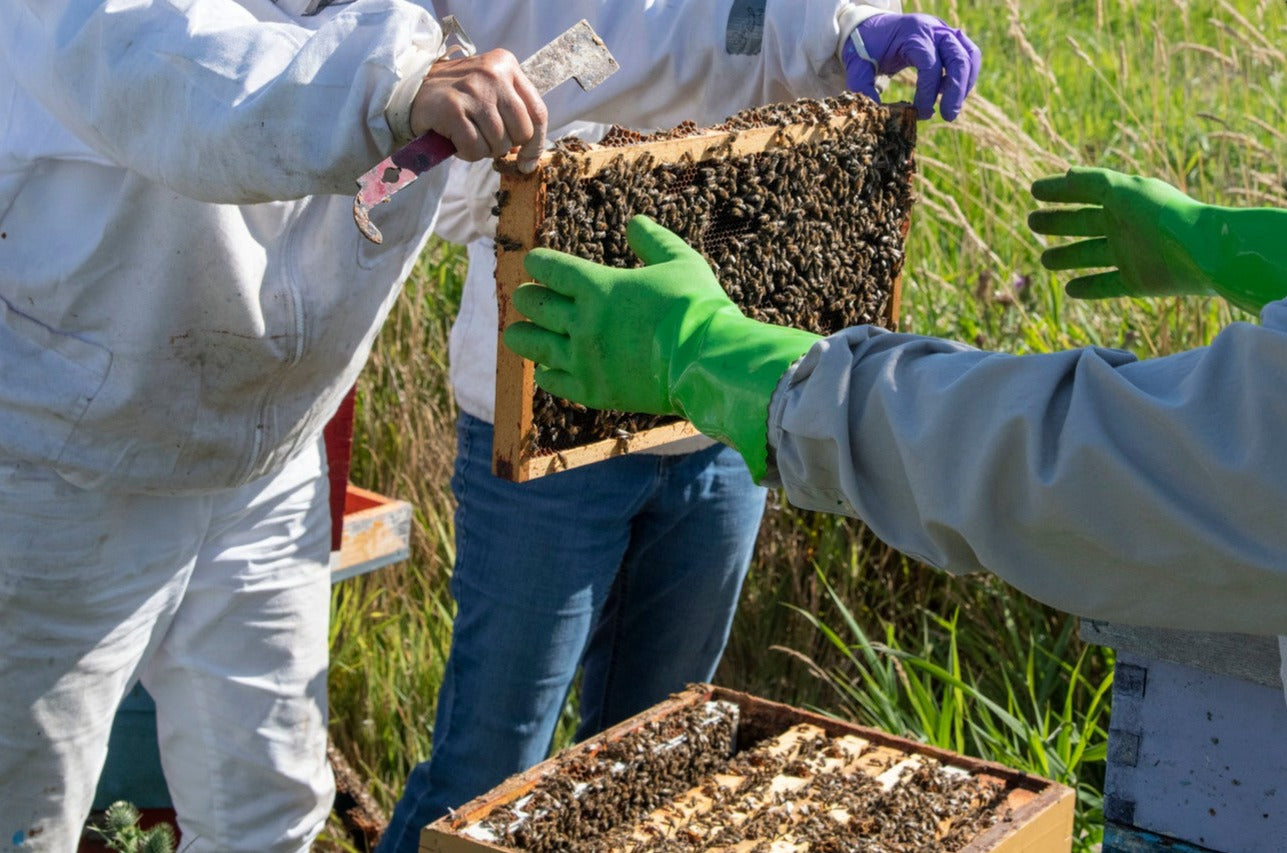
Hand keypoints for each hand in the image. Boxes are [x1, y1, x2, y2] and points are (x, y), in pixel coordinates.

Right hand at [410, 49, 547, 172]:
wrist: (411, 91)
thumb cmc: (457, 98)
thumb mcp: (490, 91)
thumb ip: (513, 112)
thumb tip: (530, 154)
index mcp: (506, 65)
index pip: (538, 112)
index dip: (536, 143)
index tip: (528, 161)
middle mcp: (493, 73)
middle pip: (522, 131)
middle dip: (505, 146)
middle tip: (485, 140)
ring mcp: (472, 90)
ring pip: (499, 143)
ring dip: (483, 150)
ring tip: (466, 136)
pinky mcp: (453, 109)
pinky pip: (475, 148)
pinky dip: (467, 153)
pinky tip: (455, 141)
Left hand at [504, 216, 736, 415]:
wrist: (707, 362)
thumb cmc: (696, 307)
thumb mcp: (680, 261)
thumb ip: (653, 240)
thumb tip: (634, 222)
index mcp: (599, 286)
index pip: (551, 269)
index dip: (538, 263)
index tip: (533, 262)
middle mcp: (582, 322)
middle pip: (536, 305)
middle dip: (527, 297)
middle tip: (524, 296)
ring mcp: (584, 359)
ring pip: (534, 346)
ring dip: (522, 336)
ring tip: (514, 333)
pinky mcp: (593, 391)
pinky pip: (555, 382)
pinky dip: (545, 374)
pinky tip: (543, 370)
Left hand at [843, 13, 980, 120]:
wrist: (871, 25)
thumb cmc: (865, 45)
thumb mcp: (857, 64)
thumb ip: (862, 87)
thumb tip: (879, 114)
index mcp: (912, 33)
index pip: (930, 65)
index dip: (928, 92)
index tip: (920, 113)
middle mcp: (933, 29)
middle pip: (958, 58)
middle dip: (956, 91)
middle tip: (948, 117)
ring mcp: (944, 31)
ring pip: (969, 56)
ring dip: (964, 84)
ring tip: (950, 107)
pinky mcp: (950, 38)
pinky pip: (969, 55)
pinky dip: (965, 75)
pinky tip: (947, 92)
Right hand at [1029, 167, 1213, 301]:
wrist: (1198, 250)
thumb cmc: (1159, 213)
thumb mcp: (1122, 190)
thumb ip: (1092, 182)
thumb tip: (1066, 175)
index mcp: (1123, 201)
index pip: (1085, 193)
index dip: (1060, 191)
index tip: (1034, 191)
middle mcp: (1125, 226)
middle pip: (1084, 223)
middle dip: (1058, 223)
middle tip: (1032, 222)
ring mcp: (1130, 254)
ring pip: (1090, 255)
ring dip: (1067, 257)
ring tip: (1044, 259)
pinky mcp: (1137, 282)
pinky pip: (1107, 285)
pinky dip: (1088, 288)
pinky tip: (1069, 289)